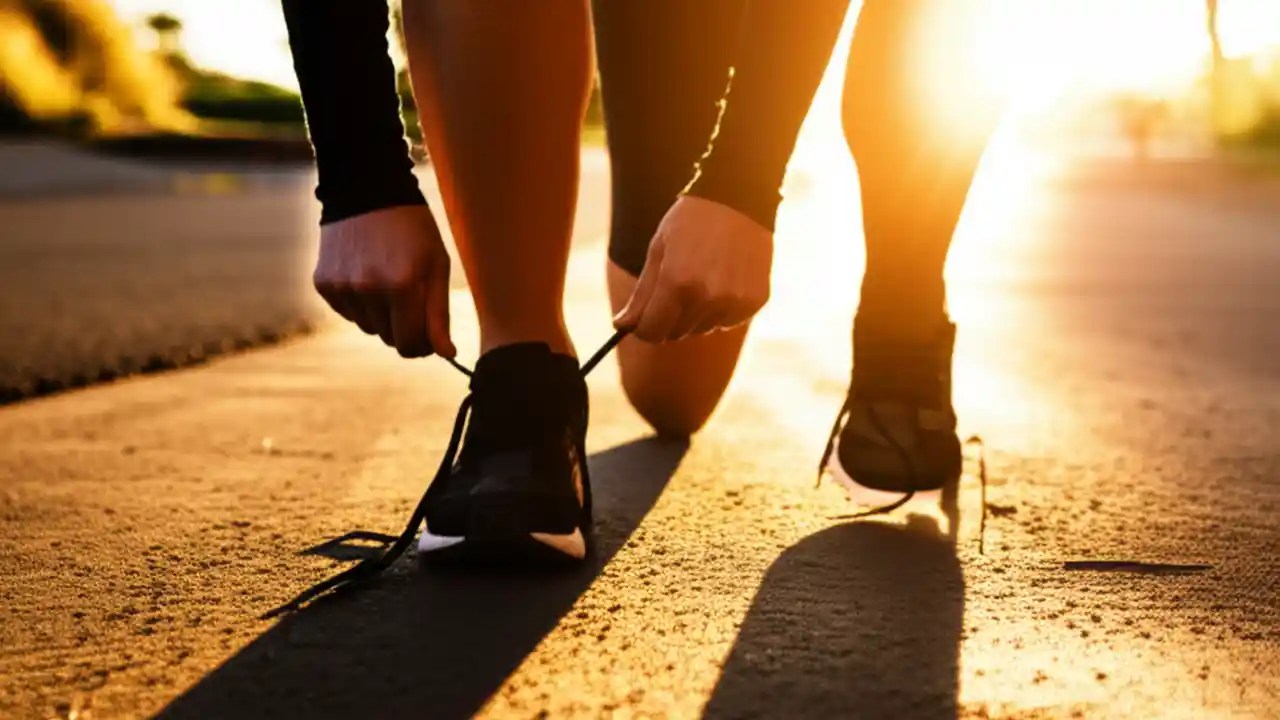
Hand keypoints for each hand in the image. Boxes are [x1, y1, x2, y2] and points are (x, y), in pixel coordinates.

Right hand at [313, 204, 454, 357]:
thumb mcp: (436, 265)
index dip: (423, 345)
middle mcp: (367, 290)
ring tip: (386, 277)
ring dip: (381, 314)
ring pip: (368, 327)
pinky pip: (347, 313)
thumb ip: (439, 313)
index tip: (430, 337)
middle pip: (389, 339)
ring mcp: (341, 287)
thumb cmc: (412, 228)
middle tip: (410, 297)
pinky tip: (365, 273)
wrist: (367, 189)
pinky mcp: (323, 284)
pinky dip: (359, 302)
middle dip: (403, 326)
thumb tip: (446, 354)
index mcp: (401, 286)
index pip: (411, 345)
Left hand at [613, 195, 771, 342]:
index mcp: (678, 283)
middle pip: (677, 333)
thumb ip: (642, 294)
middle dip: (669, 319)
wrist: (740, 199)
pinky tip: (724, 280)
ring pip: (703, 329)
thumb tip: (622, 326)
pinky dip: (721, 309)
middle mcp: (708, 297)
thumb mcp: (658, 250)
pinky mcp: (756, 301)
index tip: (644, 320)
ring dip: (696, 314)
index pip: (652, 332)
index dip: (644, 328)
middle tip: (675, 290)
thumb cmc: (691, 221)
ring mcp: (736, 301)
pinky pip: (728, 321)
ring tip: (702, 279)